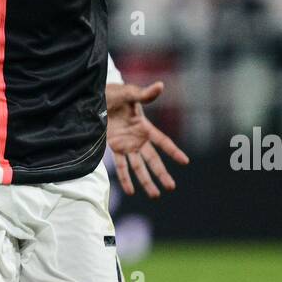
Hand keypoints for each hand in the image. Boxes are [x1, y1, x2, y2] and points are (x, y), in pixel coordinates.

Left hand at [105, 80, 188, 198]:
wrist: (96, 98)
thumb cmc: (115, 93)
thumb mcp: (129, 93)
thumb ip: (144, 94)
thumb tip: (160, 85)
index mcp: (144, 126)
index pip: (162, 141)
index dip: (173, 151)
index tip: (185, 161)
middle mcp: (138, 139)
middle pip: (153, 160)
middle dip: (162, 173)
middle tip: (171, 187)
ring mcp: (127, 145)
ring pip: (139, 167)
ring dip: (146, 181)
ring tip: (155, 195)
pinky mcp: (114, 148)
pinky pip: (121, 166)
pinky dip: (125, 178)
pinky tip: (130, 191)